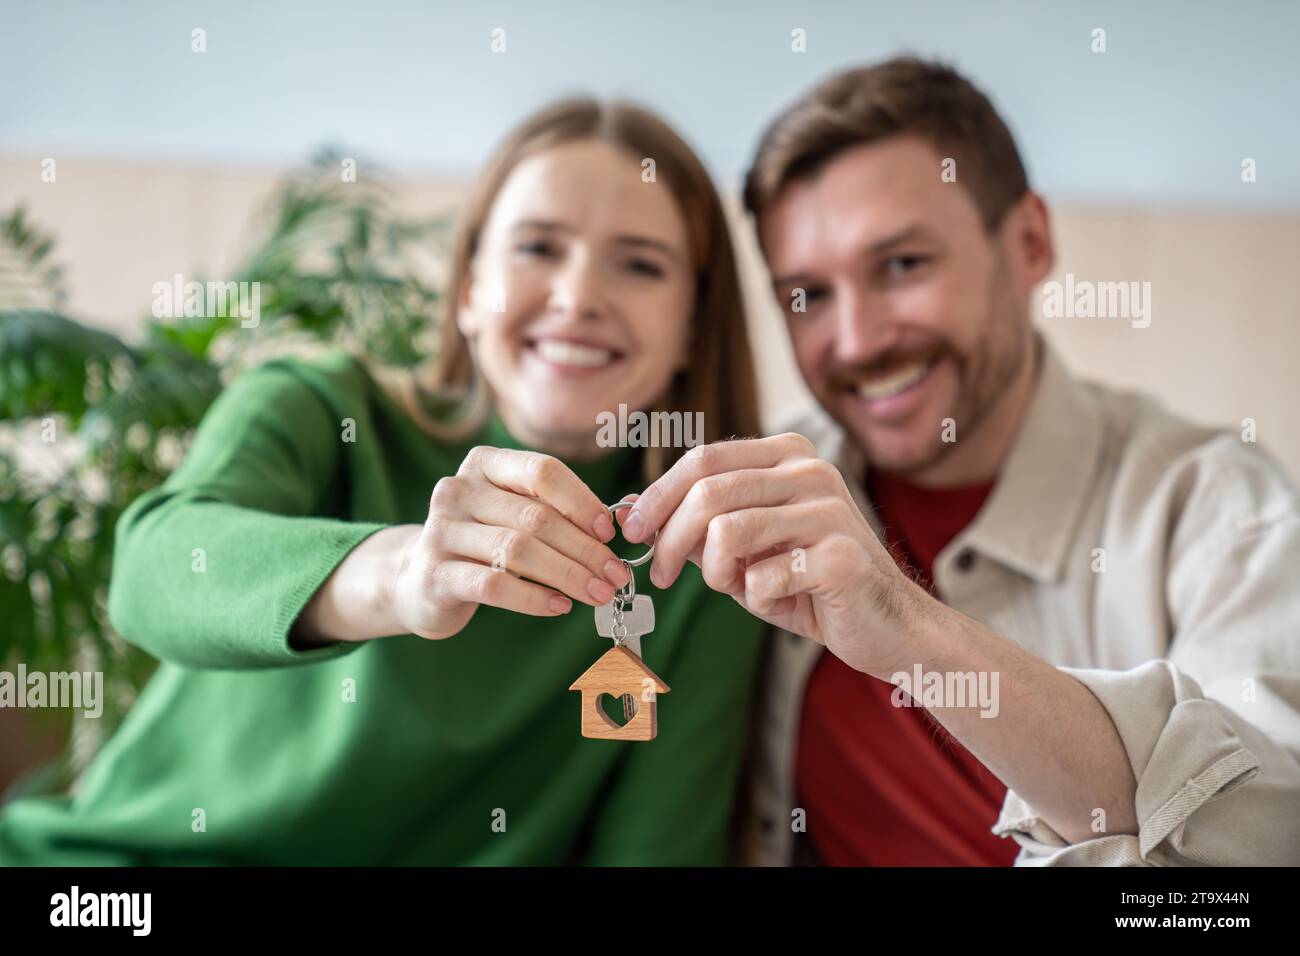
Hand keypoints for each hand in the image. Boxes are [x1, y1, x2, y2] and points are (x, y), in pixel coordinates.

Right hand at [392, 446, 629, 640]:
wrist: (421, 582)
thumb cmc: (487, 543)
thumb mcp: (520, 515)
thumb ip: (568, 509)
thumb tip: (630, 512)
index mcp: (483, 464)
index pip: (542, 471)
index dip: (582, 501)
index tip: (609, 532)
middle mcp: (457, 490)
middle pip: (536, 517)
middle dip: (584, 549)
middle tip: (616, 575)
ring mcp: (440, 532)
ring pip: (518, 550)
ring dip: (567, 574)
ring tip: (598, 593)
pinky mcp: (434, 574)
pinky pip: (494, 585)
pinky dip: (534, 598)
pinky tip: (560, 606)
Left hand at [619, 434, 928, 676]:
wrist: (887, 626)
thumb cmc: (808, 584)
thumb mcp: (746, 548)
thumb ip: (700, 527)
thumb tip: (632, 513)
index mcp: (787, 455)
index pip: (703, 459)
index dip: (657, 495)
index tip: (632, 531)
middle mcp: (811, 471)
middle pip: (708, 491)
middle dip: (669, 538)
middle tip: (661, 574)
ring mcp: (830, 510)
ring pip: (728, 532)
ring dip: (715, 572)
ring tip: (734, 588)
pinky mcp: (841, 557)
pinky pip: (762, 577)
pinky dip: (755, 598)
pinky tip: (780, 601)